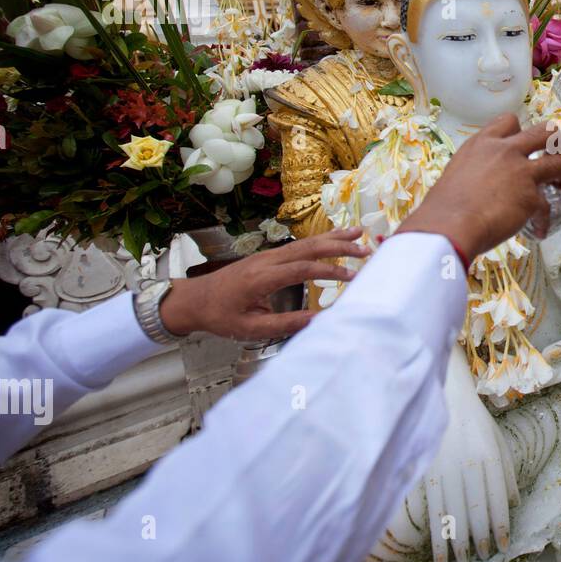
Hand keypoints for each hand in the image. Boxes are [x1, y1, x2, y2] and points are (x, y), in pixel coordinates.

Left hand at [159, 228, 367, 339]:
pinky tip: (334, 238)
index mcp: (261, 278)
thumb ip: (285, 324)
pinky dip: (320, 240)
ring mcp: (267, 255)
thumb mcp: (250, 328)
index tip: (352, 277)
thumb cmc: (220, 316)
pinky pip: (298, 245)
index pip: (302, 269)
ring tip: (358, 233)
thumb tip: (318, 320)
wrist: (194, 299)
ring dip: (332, 238)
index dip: (329, 271)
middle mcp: (266, 260)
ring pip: (304, 242)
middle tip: (365, 249)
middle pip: (308, 248)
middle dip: (339, 247)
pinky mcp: (268, 256)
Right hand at [397, 114, 560, 259]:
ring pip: (558, 164)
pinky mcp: (532, 197)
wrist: (450, 225)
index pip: (509, 121)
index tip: (522, 144)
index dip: (520, 132)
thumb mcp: (457, 173)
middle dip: (554, 142)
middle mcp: (506, 151)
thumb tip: (480, 183)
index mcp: (483, 143)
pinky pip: (548, 207)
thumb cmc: (442, 205)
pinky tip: (539, 230)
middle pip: (544, 132)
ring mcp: (522, 173)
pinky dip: (544, 220)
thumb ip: (475, 169)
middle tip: (555, 154)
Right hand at [418, 346, 518, 561]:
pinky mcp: (427, 472)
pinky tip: (439, 554)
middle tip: (481, 558)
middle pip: (477, 510)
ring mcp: (447, 469)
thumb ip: (507, 473)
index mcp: (491, 457)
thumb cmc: (475, 420)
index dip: (500, 526)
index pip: (498, 500)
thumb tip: (514, 504)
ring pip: (455, 514)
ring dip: (458, 542)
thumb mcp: (499, 441)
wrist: (444, 395)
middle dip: (480, 538)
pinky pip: (433, 510)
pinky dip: (437, 536)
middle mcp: (470, 464)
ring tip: (462, 561)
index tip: (501, 546)